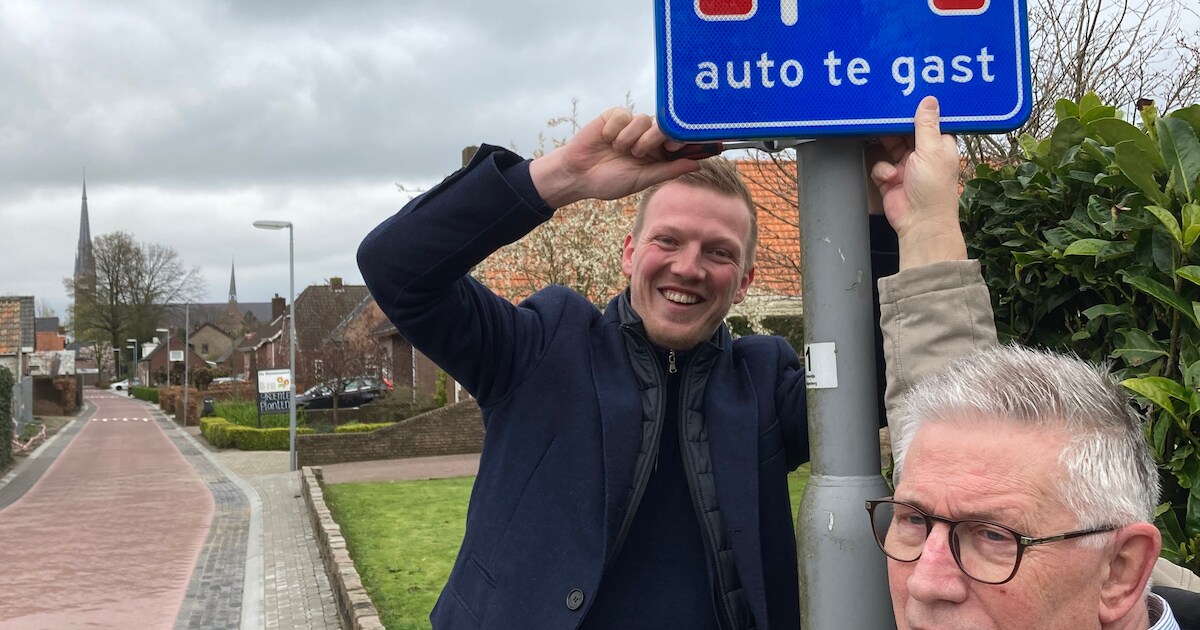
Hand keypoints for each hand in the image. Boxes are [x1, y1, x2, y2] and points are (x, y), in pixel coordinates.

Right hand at [529, 108, 701, 207]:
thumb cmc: (609, 181)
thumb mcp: (642, 179)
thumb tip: (698, 164)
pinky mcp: (614, 117)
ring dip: (630, 138)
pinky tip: (606, 140)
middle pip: (664, 126)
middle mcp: (646, 137)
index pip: (678, 140)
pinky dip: (615, 130)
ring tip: (618, 150)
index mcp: (657, 153)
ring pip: (643, 119)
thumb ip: (669, 170)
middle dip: (654, 138)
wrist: (578, 175)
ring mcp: (630, 125)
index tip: (681, 143)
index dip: (682, 139)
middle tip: (638, 152)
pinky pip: (623, 114)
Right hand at [870, 96, 966, 268]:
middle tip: (885, 113)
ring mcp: (906, 166)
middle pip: (907, 131)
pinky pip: (880, 164)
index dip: (920, 110)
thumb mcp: (931, 150)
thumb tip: (929, 100)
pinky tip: (890, 176)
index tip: (907, 96)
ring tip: (882, 139)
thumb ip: (926, 124)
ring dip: (887, 146)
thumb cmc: (933, 189)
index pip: (931, 121)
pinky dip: (882, 169)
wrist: (919, 222)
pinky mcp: (890, 178)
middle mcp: (923, 154)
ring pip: (890, 144)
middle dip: (897, 126)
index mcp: (939, 145)